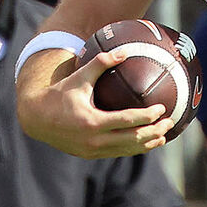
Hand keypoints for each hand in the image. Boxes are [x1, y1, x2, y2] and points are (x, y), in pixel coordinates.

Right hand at [18, 47, 173, 158]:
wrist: (36, 118)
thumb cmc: (60, 94)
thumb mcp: (79, 76)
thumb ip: (101, 63)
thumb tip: (124, 51)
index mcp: (91, 121)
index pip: (127, 120)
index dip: (147, 116)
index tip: (162, 108)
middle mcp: (93, 140)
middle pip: (132, 139)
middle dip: (154, 131)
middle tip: (169, 122)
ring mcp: (92, 150)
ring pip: (127, 150)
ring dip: (147, 144)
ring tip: (163, 136)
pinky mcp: (90, 155)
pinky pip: (117, 153)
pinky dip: (133, 148)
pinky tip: (146, 142)